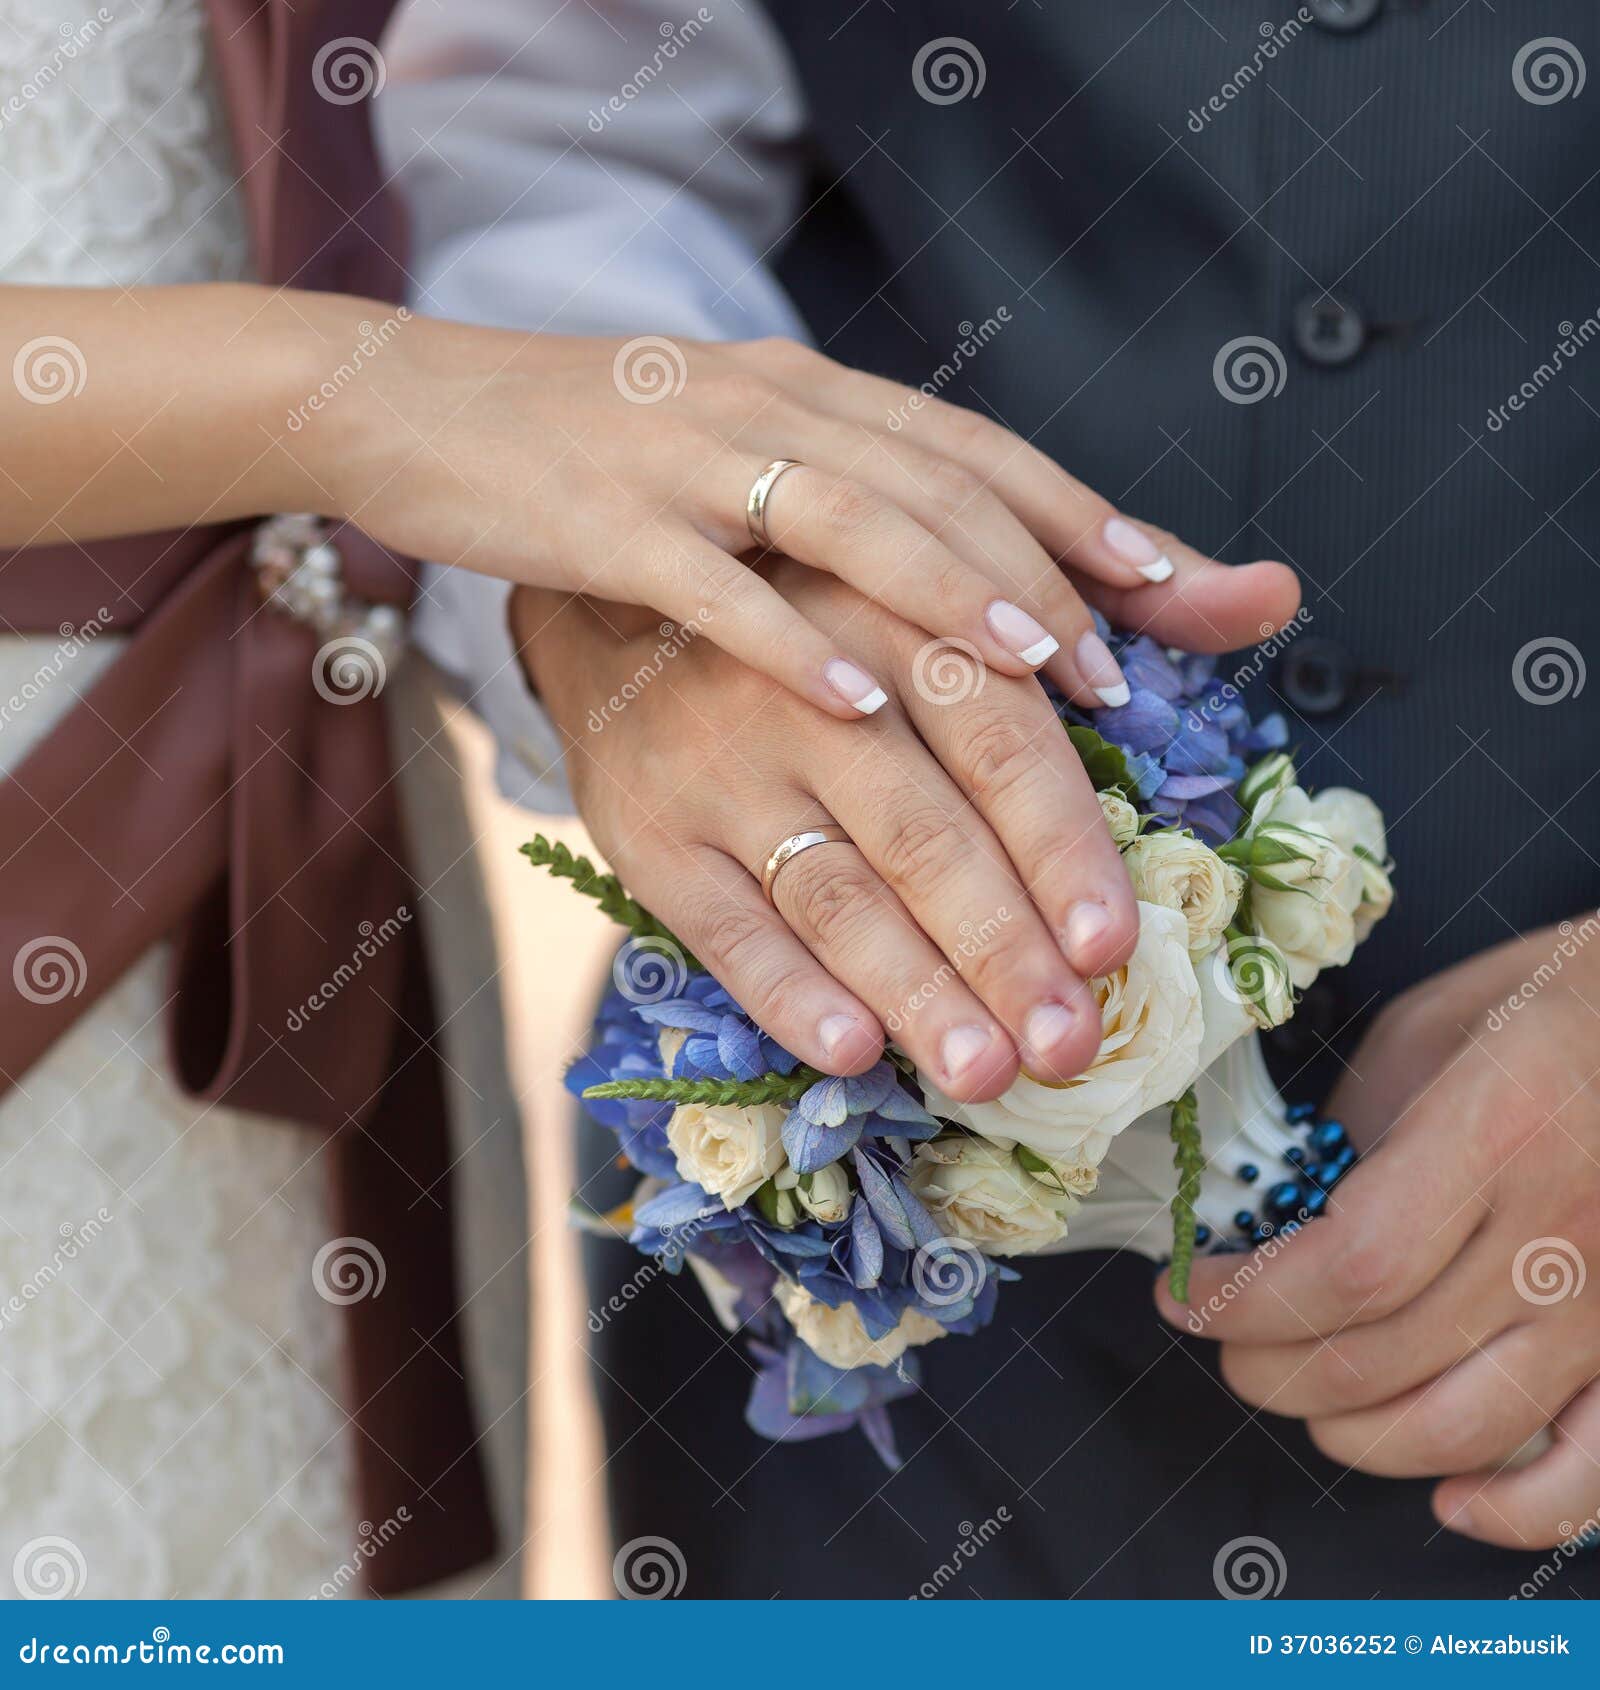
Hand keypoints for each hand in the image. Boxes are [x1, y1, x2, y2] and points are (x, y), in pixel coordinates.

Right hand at [323, 321, 1290, 717]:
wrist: (414, 403)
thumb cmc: (583, 454)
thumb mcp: (723, 452)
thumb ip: (824, 499)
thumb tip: (927, 576)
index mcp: (804, 391)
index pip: (970, 446)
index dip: (1075, 511)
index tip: (1163, 582)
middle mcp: (765, 406)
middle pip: (937, 485)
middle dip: (1044, 575)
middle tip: (1124, 674)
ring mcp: (685, 457)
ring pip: (849, 519)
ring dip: (955, 594)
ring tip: (1038, 671)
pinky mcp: (602, 520)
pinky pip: (713, 587)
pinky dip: (791, 644)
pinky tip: (855, 705)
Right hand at [515, 553, 1297, 1098]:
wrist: (623, 619)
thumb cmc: (828, 621)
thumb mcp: (957, 586)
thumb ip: (1117, 603)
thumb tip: (1275, 594)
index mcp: (895, 615)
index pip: (995, 735)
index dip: (1058, 845)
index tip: (1114, 946)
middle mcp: (804, 687)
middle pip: (922, 831)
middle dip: (1002, 947)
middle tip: (1067, 1047)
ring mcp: (715, 764)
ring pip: (831, 889)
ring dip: (912, 987)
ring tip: (984, 1070)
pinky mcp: (644, 831)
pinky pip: (720, 924)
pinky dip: (784, 992)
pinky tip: (850, 1051)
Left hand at [1159, 923, 1599, 1549]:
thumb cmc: (1548, 1005)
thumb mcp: (1427, 1032)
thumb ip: (1358, 1130)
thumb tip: (1280, 1219)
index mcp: (1492, 1135)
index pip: (1350, 1269)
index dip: (1248, 1301)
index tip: (1185, 1292)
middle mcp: (1554, 1234)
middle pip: (1382, 1359)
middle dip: (1268, 1367)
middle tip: (1223, 1340)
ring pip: (1461, 1427)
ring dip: (1350, 1433)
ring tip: (1298, 1394)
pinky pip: (1592, 1470)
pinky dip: (1516, 1509)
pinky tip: (1450, 1498)